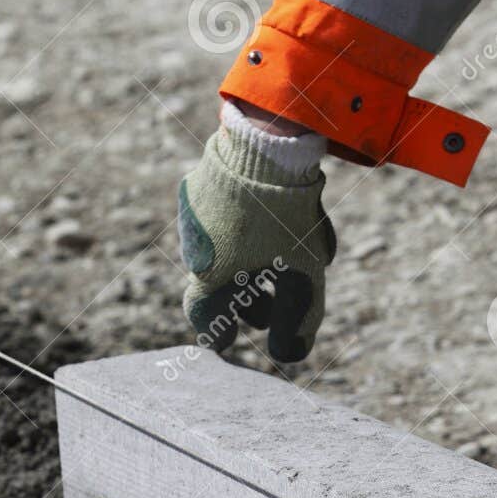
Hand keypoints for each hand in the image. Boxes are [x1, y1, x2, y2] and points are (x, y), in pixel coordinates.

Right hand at [176, 116, 335, 363]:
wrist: (267, 141)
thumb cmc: (285, 217)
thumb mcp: (302, 275)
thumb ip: (298, 320)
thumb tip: (290, 356)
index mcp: (209, 272)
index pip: (203, 314)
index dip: (217, 332)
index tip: (229, 340)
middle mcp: (194, 243)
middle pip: (215, 282)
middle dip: (242, 303)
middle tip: (263, 316)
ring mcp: (195, 209)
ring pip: (220, 247)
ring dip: (245, 266)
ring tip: (275, 272)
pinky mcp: (204, 179)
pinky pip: (222, 214)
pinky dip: (243, 229)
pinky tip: (273, 224)